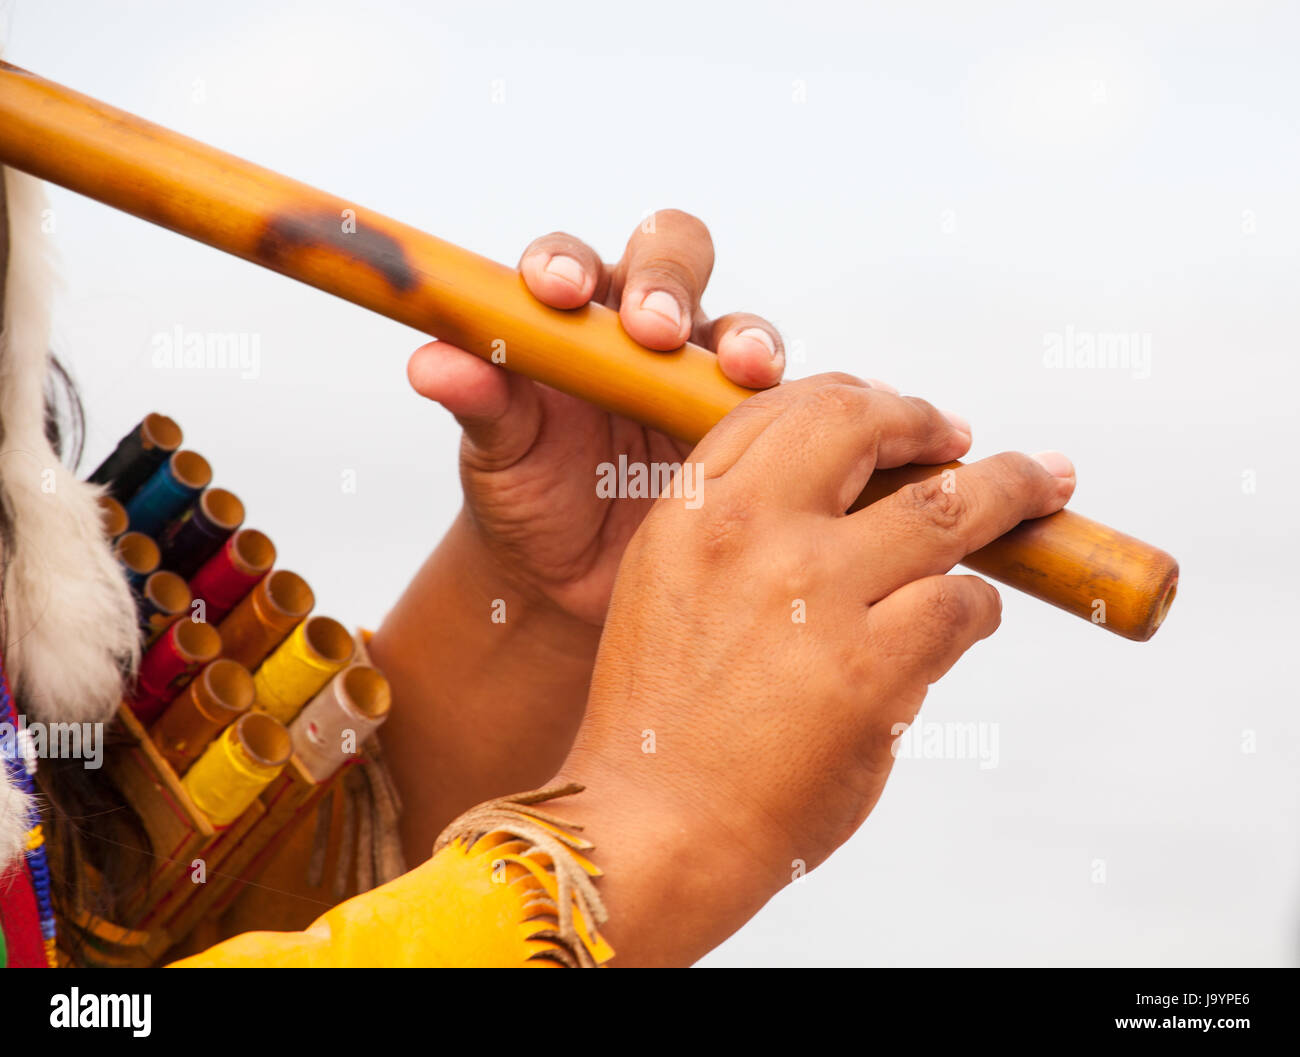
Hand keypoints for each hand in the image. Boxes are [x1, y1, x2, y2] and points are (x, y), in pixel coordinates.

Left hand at [406, 209, 785, 626]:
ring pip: (740, 328)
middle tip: (656, 330)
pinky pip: (787, 403)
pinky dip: (804, 403)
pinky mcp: (753, 428)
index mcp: (573, 322)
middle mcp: (644, 334)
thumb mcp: (496, 454)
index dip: (568, 263)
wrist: (574, 581)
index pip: (577, 264)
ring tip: (744, 370)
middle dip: (667, 283)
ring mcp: (702, 378)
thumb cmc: (528, 497)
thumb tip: (430, 362)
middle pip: (673, 260)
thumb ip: (478, 401)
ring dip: (746, 338)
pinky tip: (818, 417)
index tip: (555, 292)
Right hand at [551, 374, 1076, 964]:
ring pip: (947, 505)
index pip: (781, 409)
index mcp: (691, 513)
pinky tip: (971, 618)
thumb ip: (739, 532)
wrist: (655, 828)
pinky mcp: (872, 668)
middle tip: (962, 434)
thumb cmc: (664, 720)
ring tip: (1042, 485)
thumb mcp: (667, 591)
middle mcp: (748, 535)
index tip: (894, 414)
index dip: (853, 398)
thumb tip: (852, 497)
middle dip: (926, 418)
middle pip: (862, 425)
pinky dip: (981, 606)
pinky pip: (961, 602)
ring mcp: (814, 595)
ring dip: (1009, 490)